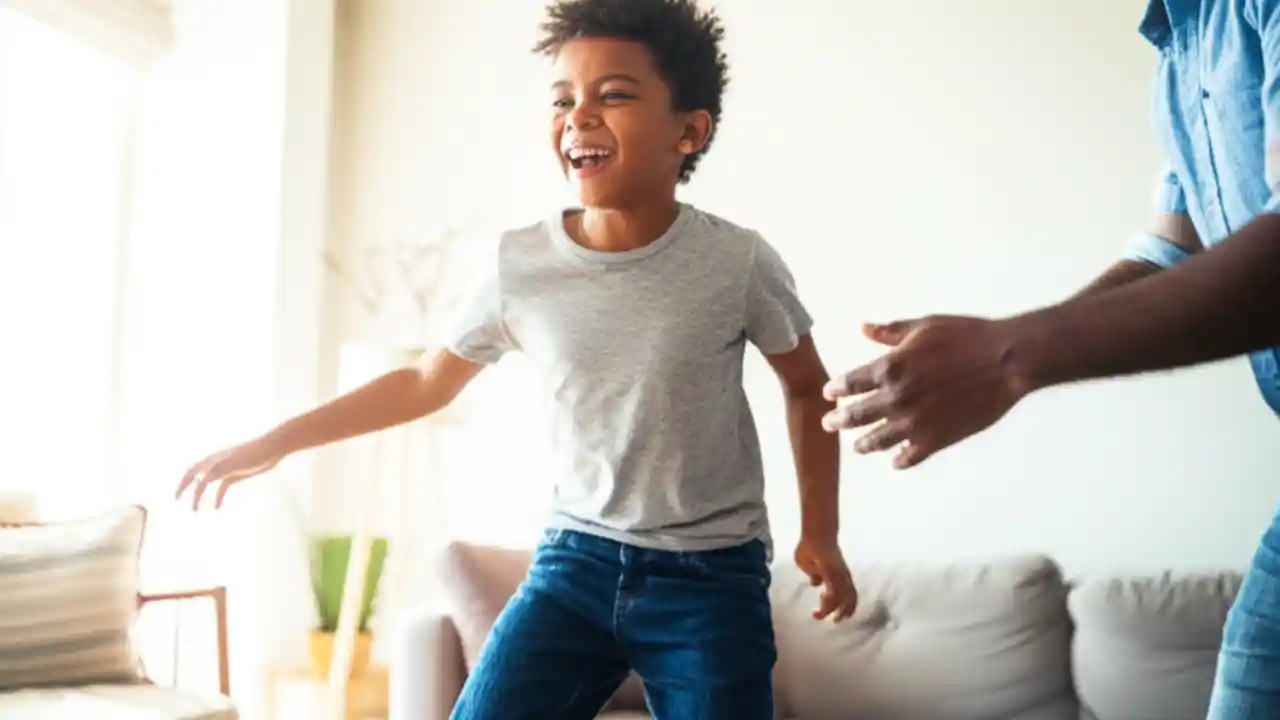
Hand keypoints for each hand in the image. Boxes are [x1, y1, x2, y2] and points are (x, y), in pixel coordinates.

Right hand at [175, 437, 283, 510]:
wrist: (272, 448)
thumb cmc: (254, 453)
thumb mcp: (236, 463)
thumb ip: (219, 470)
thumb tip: (202, 480)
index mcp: (214, 460)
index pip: (192, 472)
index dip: (182, 484)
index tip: (176, 498)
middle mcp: (217, 464)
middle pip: (197, 478)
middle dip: (188, 491)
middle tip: (183, 505)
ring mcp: (227, 469)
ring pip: (209, 483)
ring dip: (201, 495)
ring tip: (196, 509)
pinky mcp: (237, 474)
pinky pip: (223, 486)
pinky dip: (218, 496)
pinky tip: (218, 507)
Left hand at [794, 536, 856, 622]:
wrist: (820, 534)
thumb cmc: (808, 547)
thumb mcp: (803, 560)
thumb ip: (811, 572)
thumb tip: (816, 584)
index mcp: (830, 573)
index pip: (833, 596)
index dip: (826, 608)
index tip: (816, 614)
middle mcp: (841, 575)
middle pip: (844, 599)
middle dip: (838, 612)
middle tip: (830, 621)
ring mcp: (845, 574)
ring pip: (852, 595)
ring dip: (847, 608)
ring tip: (841, 618)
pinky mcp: (845, 573)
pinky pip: (852, 590)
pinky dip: (850, 601)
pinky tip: (843, 608)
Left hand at [821, 316, 1031, 468]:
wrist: (1007, 361)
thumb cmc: (967, 337)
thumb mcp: (924, 326)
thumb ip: (890, 332)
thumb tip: (864, 328)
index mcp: (889, 368)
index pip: (850, 383)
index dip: (836, 389)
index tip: (829, 394)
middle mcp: (895, 398)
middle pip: (855, 415)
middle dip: (838, 420)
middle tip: (829, 424)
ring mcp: (914, 422)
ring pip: (878, 440)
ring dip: (864, 444)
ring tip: (858, 446)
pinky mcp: (936, 439)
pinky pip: (909, 457)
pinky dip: (900, 460)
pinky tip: (895, 461)